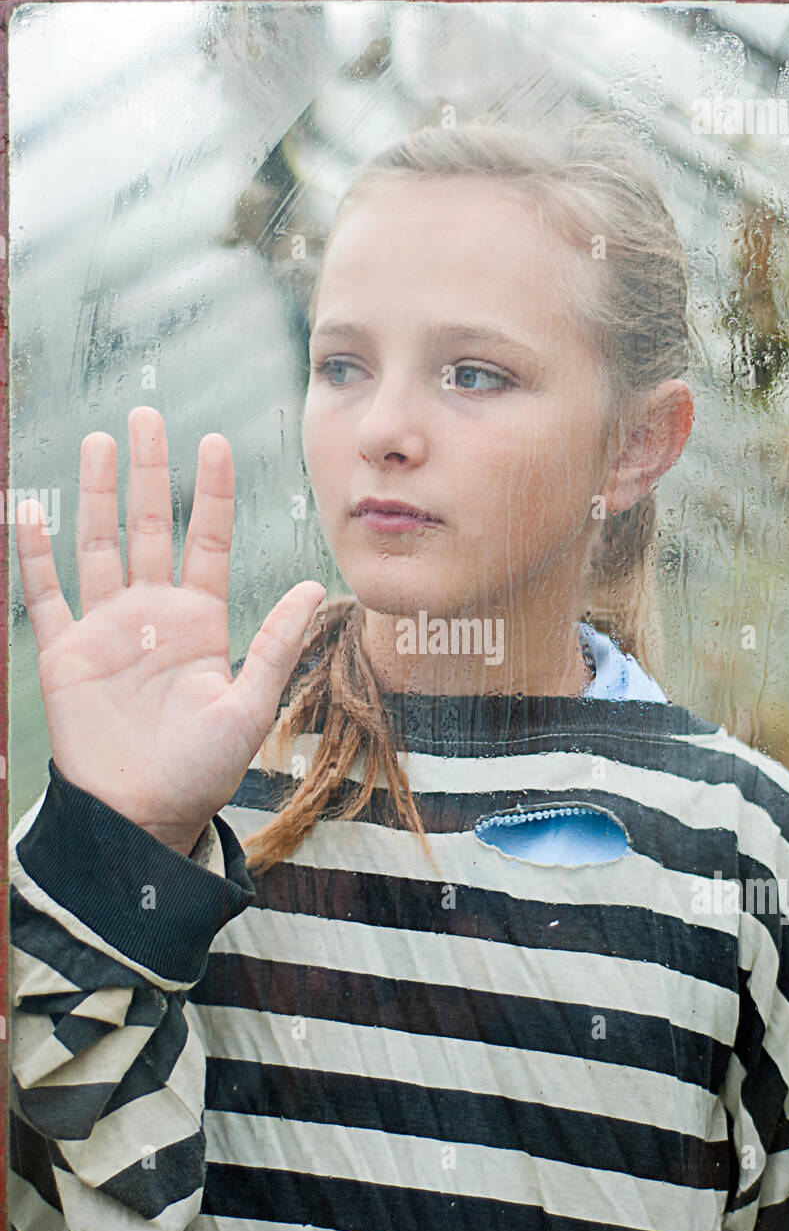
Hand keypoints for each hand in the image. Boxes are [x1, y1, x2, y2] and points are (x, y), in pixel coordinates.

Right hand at [16, 406, 325, 855]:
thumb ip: (276, 645)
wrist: (143, 814)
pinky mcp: (64, 652)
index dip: (211, 493)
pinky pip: (44, 594)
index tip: (215, 442)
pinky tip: (29, 508)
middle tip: (147, 416)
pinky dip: (34, 554)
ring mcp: (106, 628)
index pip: (207, 541)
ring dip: (96, 494)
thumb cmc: (202, 770)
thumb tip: (317, 587)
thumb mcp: (249, 706)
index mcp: (201, 622)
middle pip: (150, 526)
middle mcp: (153, 614)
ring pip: (98, 544)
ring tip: (98, 441)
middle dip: (149, 471)